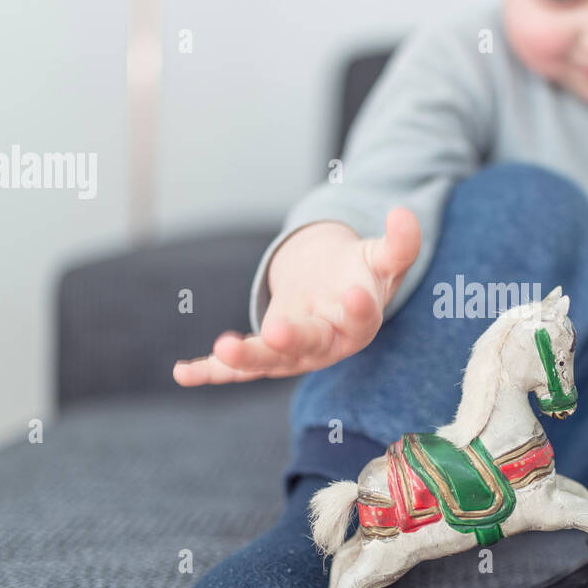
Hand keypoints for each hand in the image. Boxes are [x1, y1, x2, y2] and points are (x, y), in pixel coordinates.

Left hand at [172, 208, 420, 384]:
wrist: (334, 289)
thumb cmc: (362, 274)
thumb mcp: (383, 257)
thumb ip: (399, 242)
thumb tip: (405, 214)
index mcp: (359, 323)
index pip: (361, 318)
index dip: (359, 308)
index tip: (354, 293)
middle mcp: (326, 345)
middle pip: (310, 345)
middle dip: (293, 340)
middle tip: (278, 332)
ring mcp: (293, 354)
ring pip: (270, 360)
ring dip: (246, 357)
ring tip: (223, 347)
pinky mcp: (266, 354)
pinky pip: (237, 368)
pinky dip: (211, 371)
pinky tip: (182, 373)